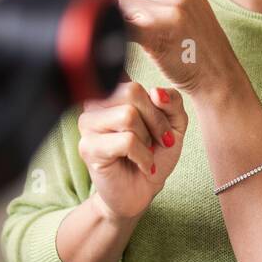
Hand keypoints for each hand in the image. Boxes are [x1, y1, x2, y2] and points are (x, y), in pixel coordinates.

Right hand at [77, 81, 187, 222]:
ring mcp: (87, 123)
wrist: (143, 191)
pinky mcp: (88, 147)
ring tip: (147, 151)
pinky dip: (143, 155)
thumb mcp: (175, 124)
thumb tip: (156, 92)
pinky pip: (126, 141)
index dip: (151, 93)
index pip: (130, 71)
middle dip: (156, 119)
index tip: (161, 110)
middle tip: (160, 139)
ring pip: (127, 115)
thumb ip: (172, 102)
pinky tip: (143, 164)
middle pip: (132, 91)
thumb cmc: (155, 153)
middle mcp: (95, 102)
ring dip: (148, 139)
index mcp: (114, 90)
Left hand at [117, 0, 239, 98]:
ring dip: (127, 27)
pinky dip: (121, 38)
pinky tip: (141, 50)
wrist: (217, 78)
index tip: (151, 20)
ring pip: (121, 9)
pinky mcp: (155, 30)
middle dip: (131, 13)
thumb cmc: (196, 47)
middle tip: (153, 35)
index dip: (137, 0)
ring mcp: (170, 9)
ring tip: (151, 42)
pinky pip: (121, 26)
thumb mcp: (187, 8)